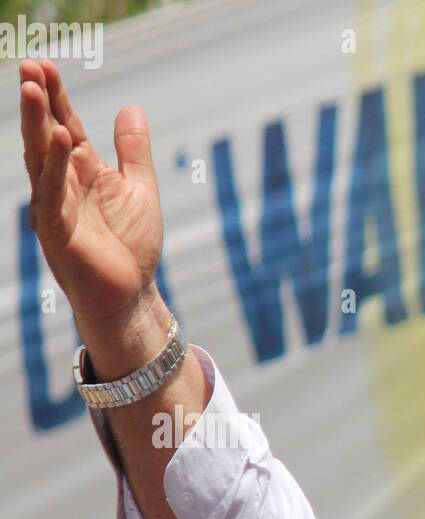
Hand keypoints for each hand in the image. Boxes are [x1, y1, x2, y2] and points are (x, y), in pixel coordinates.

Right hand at [19, 58, 161, 326]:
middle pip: (45, 134)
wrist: (131, 294)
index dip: (56, 96)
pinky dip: (55, 164)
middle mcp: (62, 183)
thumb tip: (132, 108)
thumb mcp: (140, 188)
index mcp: (82, 171)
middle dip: (37, 100)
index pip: (64, 125)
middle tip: (30, 64)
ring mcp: (55, 205)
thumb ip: (133, 151)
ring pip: (41, 157)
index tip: (46, 64)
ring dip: (35, 122)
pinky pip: (52, 192)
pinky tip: (58, 137)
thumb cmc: (132, 246)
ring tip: (32, 87)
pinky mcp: (57, 229)